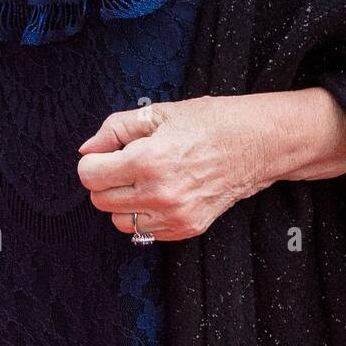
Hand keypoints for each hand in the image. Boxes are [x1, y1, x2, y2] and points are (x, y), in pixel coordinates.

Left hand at [77, 89, 345, 242]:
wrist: (258, 144)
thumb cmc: (211, 122)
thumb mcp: (160, 113)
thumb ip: (116, 129)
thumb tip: (87, 150)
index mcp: (148, 160)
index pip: (90, 176)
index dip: (94, 161)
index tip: (108, 153)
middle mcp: (159, 194)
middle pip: (100, 200)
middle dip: (107, 180)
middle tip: (128, 162)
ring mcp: (175, 216)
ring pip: (119, 221)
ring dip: (124, 201)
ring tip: (145, 179)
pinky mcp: (188, 228)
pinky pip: (145, 232)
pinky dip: (145, 215)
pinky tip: (162, 193)